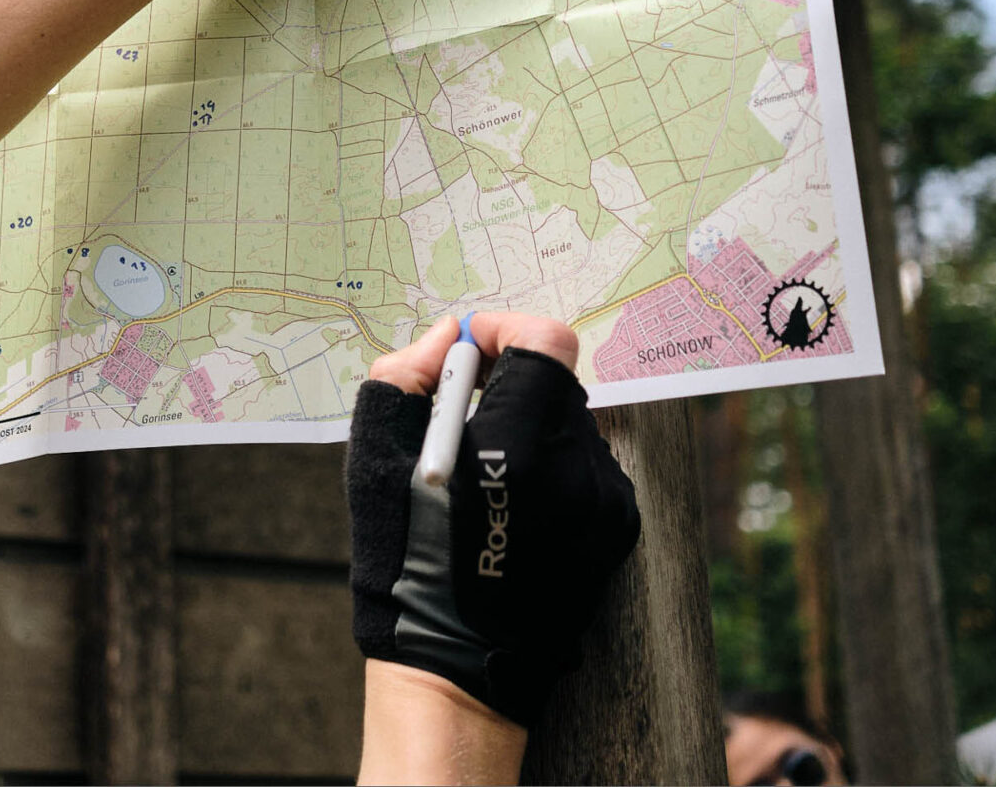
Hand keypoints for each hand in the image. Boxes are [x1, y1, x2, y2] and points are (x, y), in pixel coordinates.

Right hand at [347, 312, 639, 727]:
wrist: (453, 665)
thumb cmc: (401, 557)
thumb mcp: (376, 454)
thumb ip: (407, 375)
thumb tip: (449, 334)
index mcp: (516, 449)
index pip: (546, 342)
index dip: (504, 329)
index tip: (469, 349)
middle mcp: (575, 472)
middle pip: (555, 379)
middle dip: (510, 378)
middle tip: (464, 407)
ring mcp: (606, 503)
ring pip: (570, 421)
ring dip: (529, 422)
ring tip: (483, 469)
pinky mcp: (619, 528)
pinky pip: (586, 465)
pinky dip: (550, 465)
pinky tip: (511, 504)